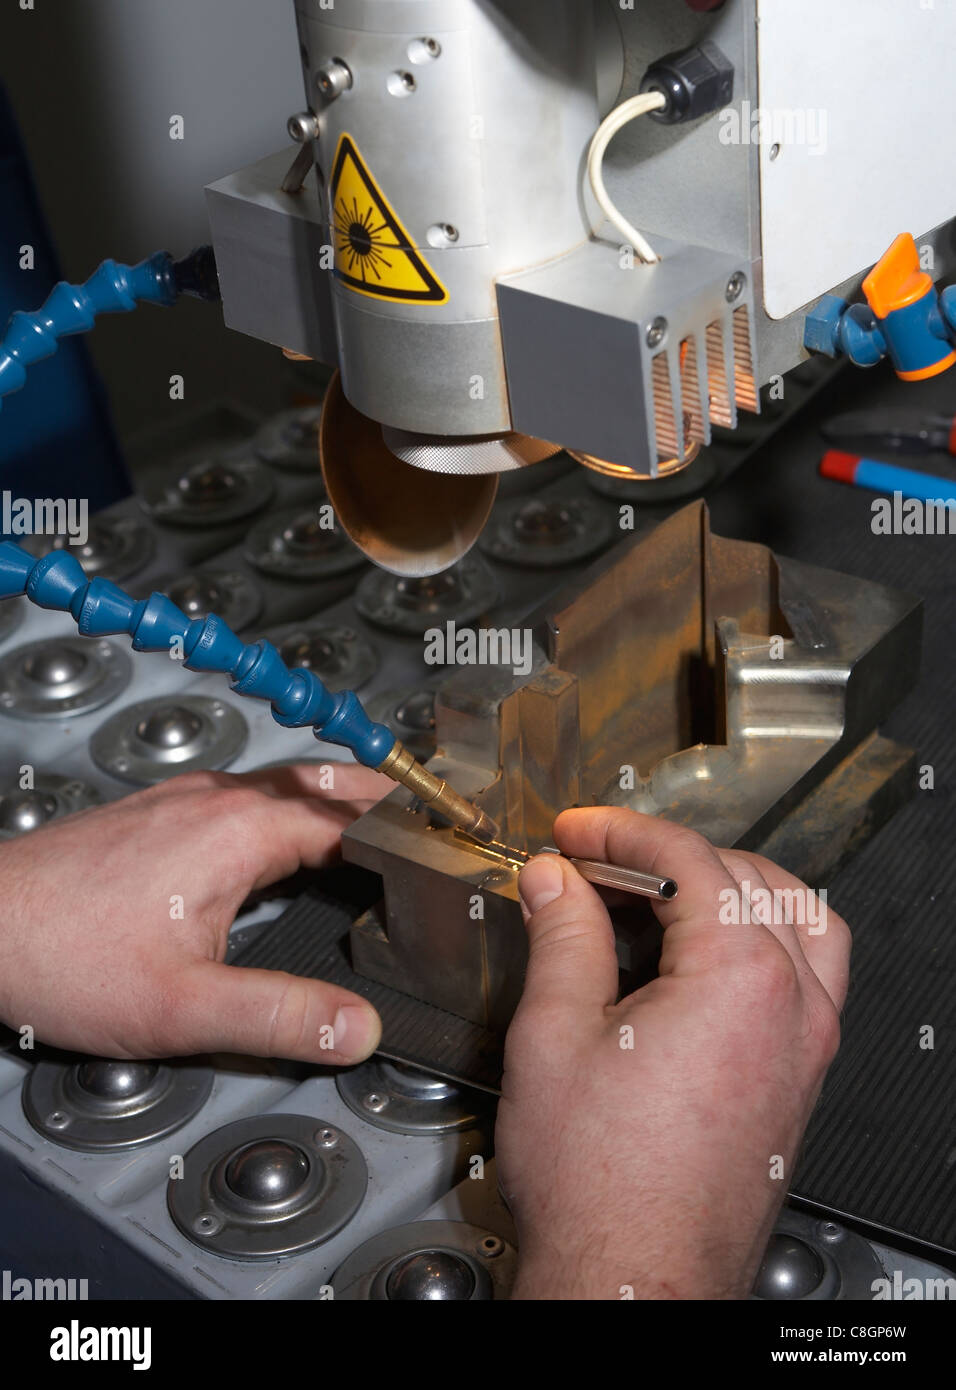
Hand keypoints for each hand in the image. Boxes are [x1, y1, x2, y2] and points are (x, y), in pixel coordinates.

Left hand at [0, 763, 391, 1064]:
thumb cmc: (64, 956)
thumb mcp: (184, 1008)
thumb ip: (281, 1017)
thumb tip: (358, 1028)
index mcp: (241, 830)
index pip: (353, 819)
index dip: (406, 836)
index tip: (447, 850)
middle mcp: (217, 799)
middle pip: (324, 783)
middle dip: (381, 798)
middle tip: (428, 820)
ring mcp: (184, 799)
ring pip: (282, 784)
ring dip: (334, 799)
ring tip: (374, 826)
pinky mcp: (158, 812)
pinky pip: (245, 795)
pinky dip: (288, 808)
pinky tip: (282, 843)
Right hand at [496, 808, 850, 1299]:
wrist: (634, 1281)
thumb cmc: (601, 1186)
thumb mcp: (554, 1035)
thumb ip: (563, 938)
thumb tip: (557, 882)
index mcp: (742, 979)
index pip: (688, 858)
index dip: (620, 831)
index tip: (576, 832)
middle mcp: (796, 1006)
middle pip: (747, 877)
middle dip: (666, 852)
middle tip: (596, 862)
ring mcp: (809, 1046)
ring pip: (798, 917)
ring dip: (731, 886)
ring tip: (660, 893)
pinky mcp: (802, 1079)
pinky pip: (811, 972)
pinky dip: (763, 936)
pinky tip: (702, 957)